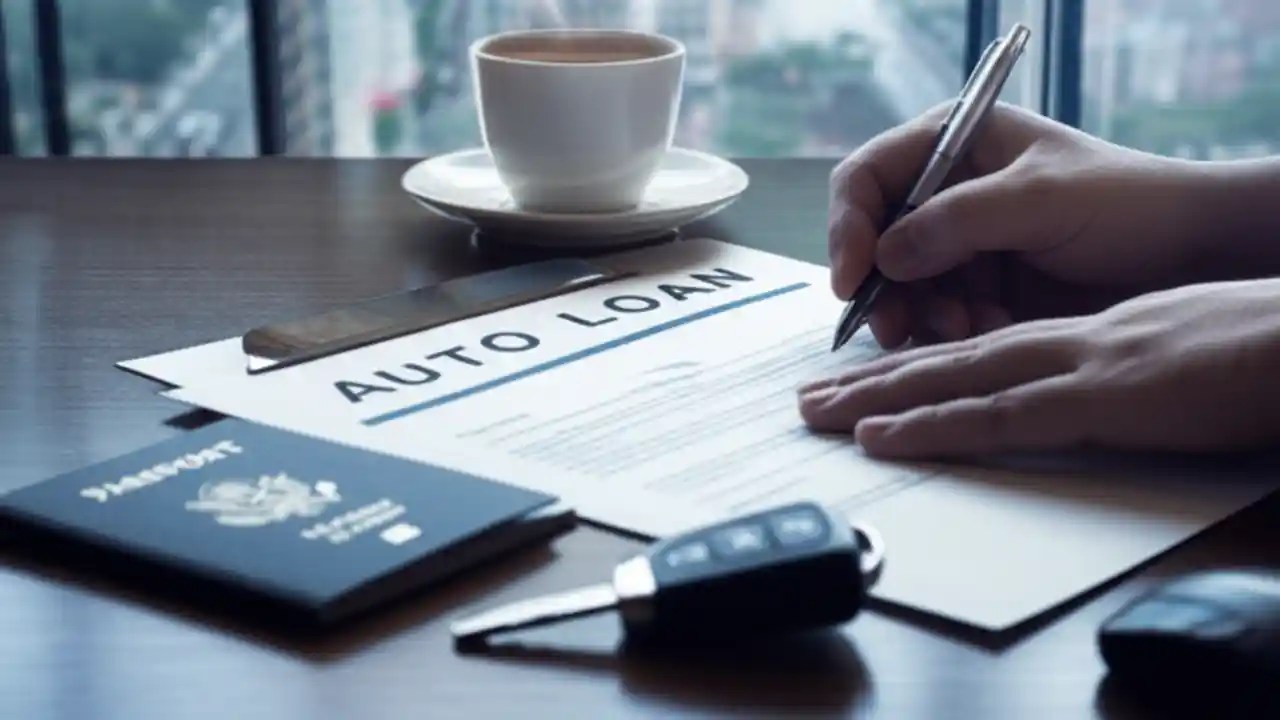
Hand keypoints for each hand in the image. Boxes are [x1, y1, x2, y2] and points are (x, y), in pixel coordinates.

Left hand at [799, 280, 1279, 458]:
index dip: (925, 367)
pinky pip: (997, 415)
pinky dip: (930, 425)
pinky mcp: (1102, 399)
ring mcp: (1082, 366)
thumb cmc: (1266, 351)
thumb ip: (1128, 375)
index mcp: (1092, 334)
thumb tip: (1101, 394)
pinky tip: (881, 436)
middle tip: (811, 398)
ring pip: (955, 379)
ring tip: (816, 414)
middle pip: (953, 359)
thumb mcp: (1181, 358)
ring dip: (879, 398)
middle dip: (876, 380)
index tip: (875, 385)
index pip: (988, 349)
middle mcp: (1072, 341)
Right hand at [829, 103, 1217, 348]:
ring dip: (922, 314)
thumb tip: (884, 256)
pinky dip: (950, 330)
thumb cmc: (1126, 204)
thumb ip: (958, 220)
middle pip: (872, 241)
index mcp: (952, 144)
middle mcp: (945, 192)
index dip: (848, 227)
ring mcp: (959, 243)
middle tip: (897, 328)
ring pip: (899, 286)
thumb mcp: (1041, 199)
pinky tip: (989, 329)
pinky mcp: (976, 288)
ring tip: (968, 327)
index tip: (852, 279)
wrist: (1189, 256)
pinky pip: (932, 315)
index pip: (867, 178)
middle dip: (884, 286)